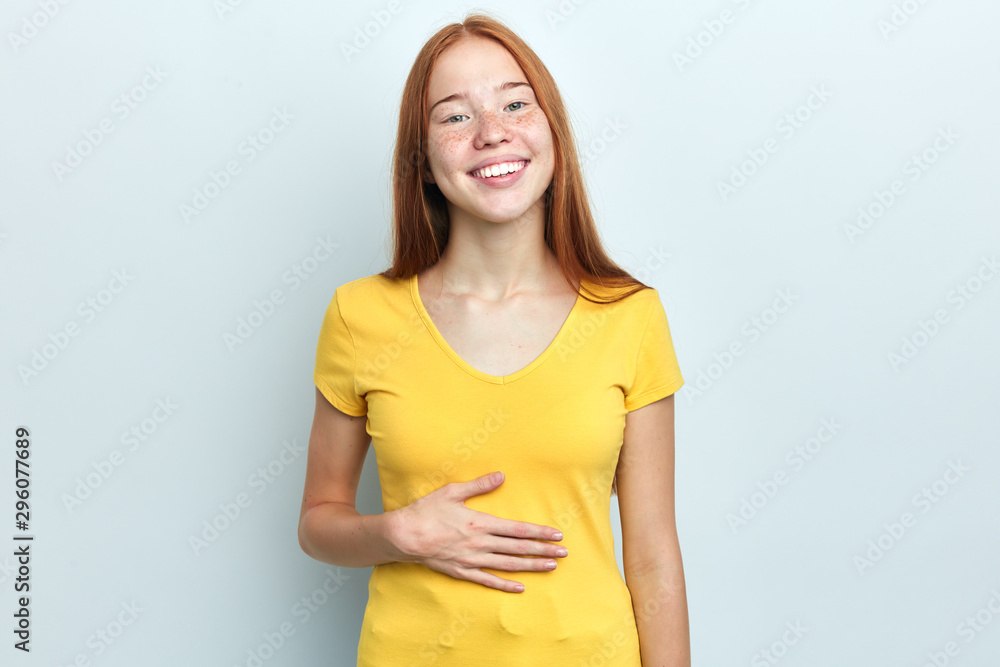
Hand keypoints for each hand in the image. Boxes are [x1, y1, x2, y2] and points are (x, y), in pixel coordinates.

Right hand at [388, 471, 567, 592]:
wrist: (403, 536)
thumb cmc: (425, 512)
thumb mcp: (452, 492)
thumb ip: (479, 485)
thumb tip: (501, 476)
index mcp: (481, 523)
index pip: (518, 529)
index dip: (539, 533)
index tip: (557, 535)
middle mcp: (481, 544)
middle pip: (519, 548)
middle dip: (543, 550)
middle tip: (563, 553)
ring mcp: (472, 560)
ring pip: (508, 565)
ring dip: (531, 566)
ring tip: (550, 566)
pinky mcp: (462, 572)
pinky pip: (488, 581)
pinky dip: (505, 585)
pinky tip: (520, 587)